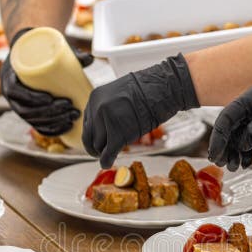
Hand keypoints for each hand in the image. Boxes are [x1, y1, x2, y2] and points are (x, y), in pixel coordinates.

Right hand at [0, 28, 93, 135]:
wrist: (28, 56)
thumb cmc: (39, 51)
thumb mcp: (49, 49)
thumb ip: (70, 52)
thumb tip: (91, 58)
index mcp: (10, 78)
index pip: (17, 92)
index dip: (32, 98)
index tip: (50, 98)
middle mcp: (11, 96)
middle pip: (27, 111)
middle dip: (50, 112)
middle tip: (70, 106)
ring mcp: (19, 107)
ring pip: (34, 121)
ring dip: (54, 121)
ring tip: (72, 116)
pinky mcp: (29, 114)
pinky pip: (38, 126)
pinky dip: (52, 129)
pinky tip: (67, 127)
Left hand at [83, 54, 198, 167]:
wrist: (164, 87)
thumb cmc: (149, 90)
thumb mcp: (120, 95)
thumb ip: (109, 108)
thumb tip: (105, 128)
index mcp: (96, 97)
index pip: (87, 123)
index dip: (94, 134)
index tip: (98, 141)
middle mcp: (97, 108)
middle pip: (90, 136)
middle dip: (96, 146)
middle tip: (102, 153)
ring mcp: (107, 120)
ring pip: (99, 146)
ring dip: (105, 151)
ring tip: (113, 152)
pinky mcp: (118, 134)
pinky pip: (108, 153)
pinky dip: (106, 161)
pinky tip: (107, 164)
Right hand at [208, 74, 251, 170]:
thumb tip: (241, 143)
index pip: (227, 116)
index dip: (219, 136)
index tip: (215, 153)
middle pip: (231, 128)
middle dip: (225, 146)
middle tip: (221, 163)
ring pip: (240, 136)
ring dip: (235, 152)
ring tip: (234, 168)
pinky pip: (251, 141)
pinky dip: (246, 152)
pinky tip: (246, 163)